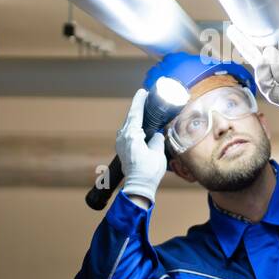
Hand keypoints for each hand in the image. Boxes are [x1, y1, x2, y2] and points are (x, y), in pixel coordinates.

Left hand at [116, 88, 167, 205]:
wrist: (138, 186)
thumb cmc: (149, 170)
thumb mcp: (158, 151)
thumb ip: (156, 139)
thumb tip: (155, 134)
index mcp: (132, 135)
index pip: (135, 113)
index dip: (139, 101)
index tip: (142, 92)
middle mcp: (123, 137)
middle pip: (130, 118)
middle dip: (138, 108)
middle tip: (145, 98)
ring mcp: (121, 144)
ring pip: (128, 126)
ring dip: (135, 119)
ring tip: (144, 113)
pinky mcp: (122, 150)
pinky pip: (127, 134)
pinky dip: (133, 128)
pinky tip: (140, 128)